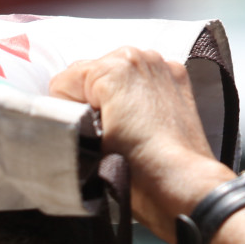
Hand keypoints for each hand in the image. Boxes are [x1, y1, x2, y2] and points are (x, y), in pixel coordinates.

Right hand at [49, 48, 231, 243]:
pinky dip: (137, 95)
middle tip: (104, 132)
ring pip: (117, 75)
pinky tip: (142, 120)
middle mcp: (139, 57)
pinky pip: (142, 79)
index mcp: (113, 67)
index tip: (83, 131)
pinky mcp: (178, 81)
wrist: (182, 186)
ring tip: (124, 128)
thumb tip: (62, 115)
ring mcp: (162, 66)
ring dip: (113, 96)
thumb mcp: (86, 143)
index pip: (63, 82)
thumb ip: (66, 118)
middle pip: (91, 74)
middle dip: (90, 100)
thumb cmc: (136, 171)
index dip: (66, 111)